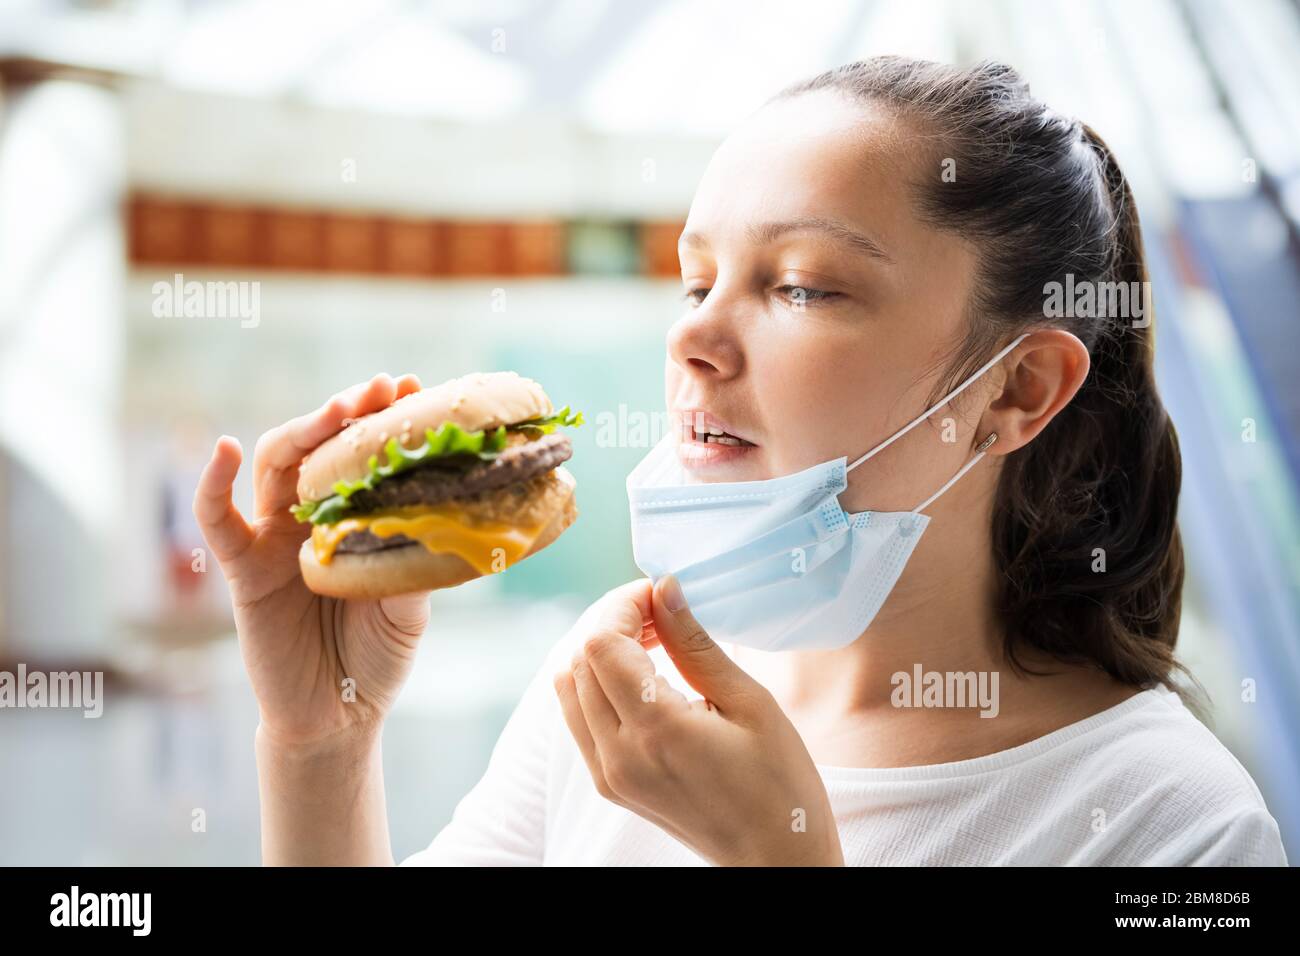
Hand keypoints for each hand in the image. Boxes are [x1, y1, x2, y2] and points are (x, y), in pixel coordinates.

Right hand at [193, 372, 430, 751]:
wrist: (340, 715)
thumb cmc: (378, 653)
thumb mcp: (410, 602)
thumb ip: (409, 558)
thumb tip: (435, 514)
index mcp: (354, 515)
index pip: (362, 453)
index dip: (381, 419)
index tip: (411, 388)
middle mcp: (311, 516)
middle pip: (318, 446)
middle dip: (345, 411)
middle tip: (379, 388)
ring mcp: (274, 538)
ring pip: (275, 467)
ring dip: (302, 431)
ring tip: (336, 410)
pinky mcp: (243, 569)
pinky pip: (219, 520)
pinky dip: (211, 483)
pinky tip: (221, 449)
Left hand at [553, 577, 843, 865]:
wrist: (775, 859)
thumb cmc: (781, 783)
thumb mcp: (750, 702)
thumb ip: (696, 644)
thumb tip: (665, 589)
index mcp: (656, 730)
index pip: (600, 644)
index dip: (622, 607)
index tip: (659, 596)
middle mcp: (618, 754)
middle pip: (580, 660)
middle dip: (613, 624)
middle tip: (661, 616)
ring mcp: (609, 774)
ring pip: (570, 688)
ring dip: (602, 654)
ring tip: (652, 643)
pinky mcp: (610, 785)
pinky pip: (578, 719)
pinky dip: (597, 686)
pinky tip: (641, 679)